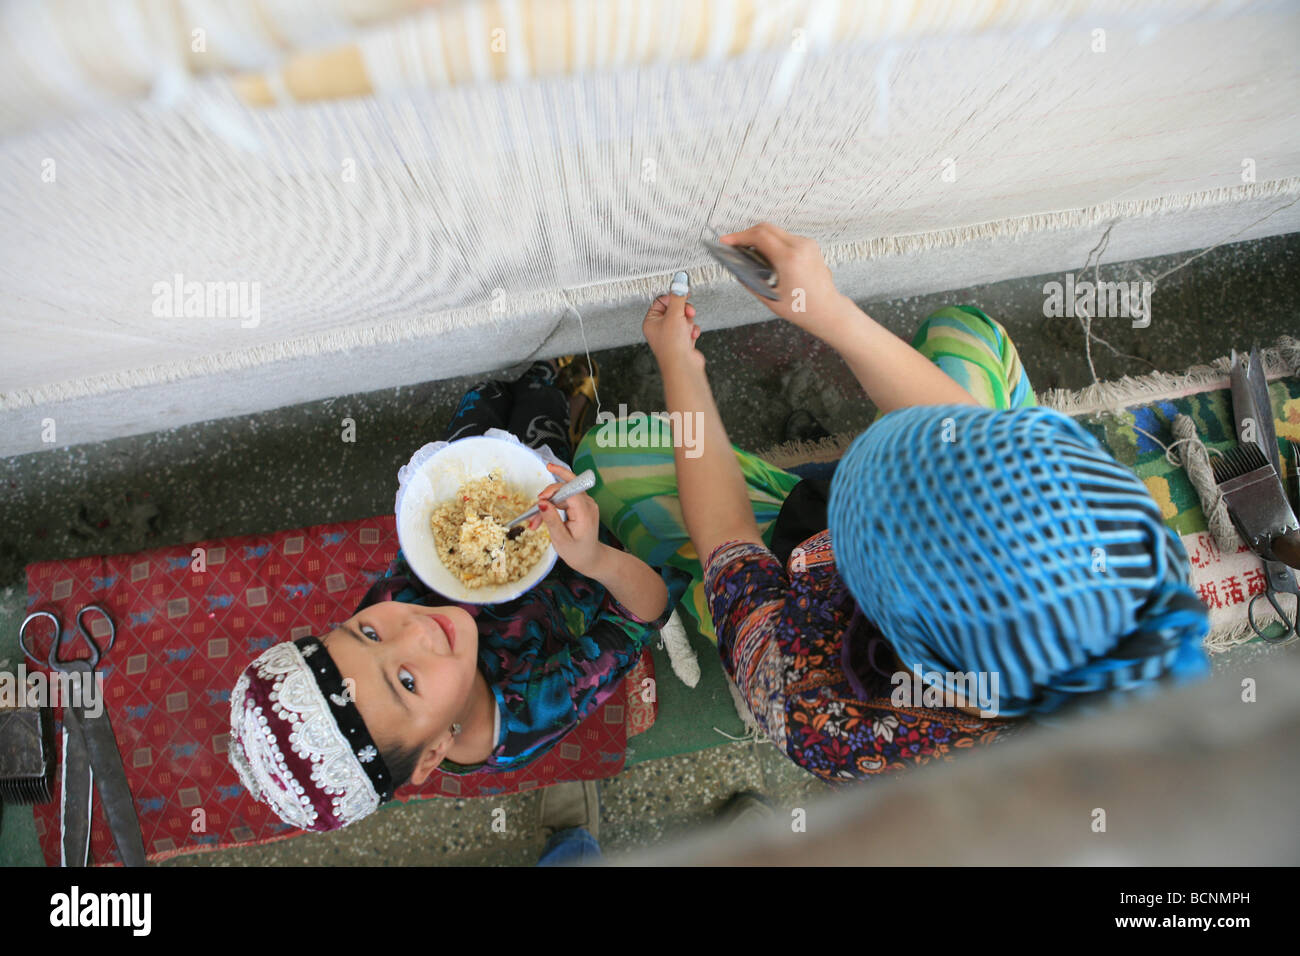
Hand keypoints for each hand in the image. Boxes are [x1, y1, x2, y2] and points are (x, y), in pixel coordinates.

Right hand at [533, 462, 603, 574]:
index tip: (539, 499)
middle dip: (547, 496)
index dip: (554, 490)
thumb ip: (552, 520)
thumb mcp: (561, 539)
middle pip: (565, 487)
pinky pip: (563, 497)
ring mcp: (585, 502)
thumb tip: (542, 502)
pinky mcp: (580, 503)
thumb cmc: (576, 552)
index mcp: (585, 513)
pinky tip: (541, 516)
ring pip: (561, 492)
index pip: (570, 491)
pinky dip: (551, 505)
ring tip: (534, 521)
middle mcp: (588, 503)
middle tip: (532, 511)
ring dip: (546, 502)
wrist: (589, 557)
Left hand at [642, 289, 702, 369]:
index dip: (673, 297)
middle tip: (688, 313)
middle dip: (684, 311)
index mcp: (651, 322)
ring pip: (683, 319)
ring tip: (687, 329)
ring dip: (688, 322)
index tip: (683, 293)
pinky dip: (692, 331)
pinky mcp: (681, 342)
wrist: (682, 366)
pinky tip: (691, 336)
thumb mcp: (675, 314)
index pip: (661, 301)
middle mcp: (659, 329)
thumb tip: (679, 280)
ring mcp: (671, 336)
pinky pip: (689, 329)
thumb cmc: (672, 346)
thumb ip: (679, 295)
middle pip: (674, 309)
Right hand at [719, 222, 848, 338]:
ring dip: (759, 238)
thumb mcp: (770, 298)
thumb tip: (737, 267)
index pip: (759, 236)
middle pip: (766, 228)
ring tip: (749, 252)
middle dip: (747, 234)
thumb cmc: (803, 308)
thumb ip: (750, 280)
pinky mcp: (810, 245)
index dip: (739, 236)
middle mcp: (800, 247)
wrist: (828, 310)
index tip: (726, 241)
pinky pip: (785, 237)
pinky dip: (772, 242)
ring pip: (775, 231)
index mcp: (790, 259)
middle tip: (734, 245)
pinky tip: (766, 255)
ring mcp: (807, 244)